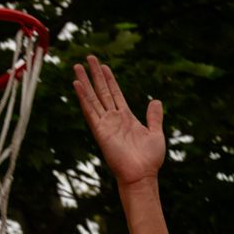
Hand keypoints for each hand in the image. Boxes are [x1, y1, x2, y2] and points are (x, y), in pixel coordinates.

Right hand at [72, 56, 164, 186]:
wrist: (142, 175)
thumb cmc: (150, 159)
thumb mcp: (156, 133)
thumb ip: (154, 117)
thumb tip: (156, 101)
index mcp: (127, 118)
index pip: (116, 94)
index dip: (110, 80)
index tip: (104, 66)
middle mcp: (114, 118)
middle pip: (102, 91)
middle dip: (95, 74)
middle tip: (88, 57)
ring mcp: (106, 123)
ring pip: (93, 98)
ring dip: (85, 82)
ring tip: (77, 66)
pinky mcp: (100, 131)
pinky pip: (90, 111)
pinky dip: (83, 97)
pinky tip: (77, 85)